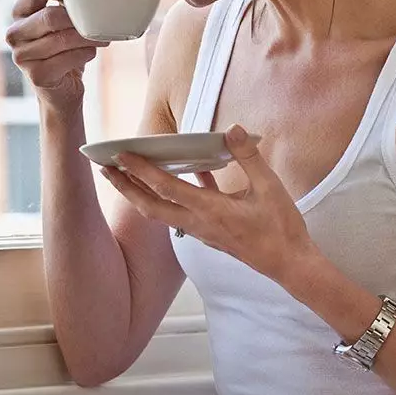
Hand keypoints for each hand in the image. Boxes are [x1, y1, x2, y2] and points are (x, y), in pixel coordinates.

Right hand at [5, 0, 107, 110]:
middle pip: (50, 15)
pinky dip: (85, 54)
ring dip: (88, 38)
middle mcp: (14, 32)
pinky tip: (89, 54)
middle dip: (81, 18)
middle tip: (103, 20)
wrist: (62, 89)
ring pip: (61, 39)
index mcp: (21, 11)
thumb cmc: (66, 48)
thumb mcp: (64, 19)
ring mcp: (21, 56)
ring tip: (103, 37)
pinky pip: (67, 59)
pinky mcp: (35, 76)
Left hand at [101, 125, 317, 282]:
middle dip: (125, 187)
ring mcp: (203, 231)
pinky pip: (183, 212)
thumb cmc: (281, 228)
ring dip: (142, 194)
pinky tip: (188, 175)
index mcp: (209, 211)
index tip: (122, 155)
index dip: (141, 171)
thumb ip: (248, 156)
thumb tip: (231, 129)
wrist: (290, 264)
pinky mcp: (211, 233)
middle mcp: (198, 223)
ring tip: (127, 175)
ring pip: (162, 212)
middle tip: (105, 168)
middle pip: (150, 206)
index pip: (166, 188)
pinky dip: (174, 196)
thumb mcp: (269, 187)